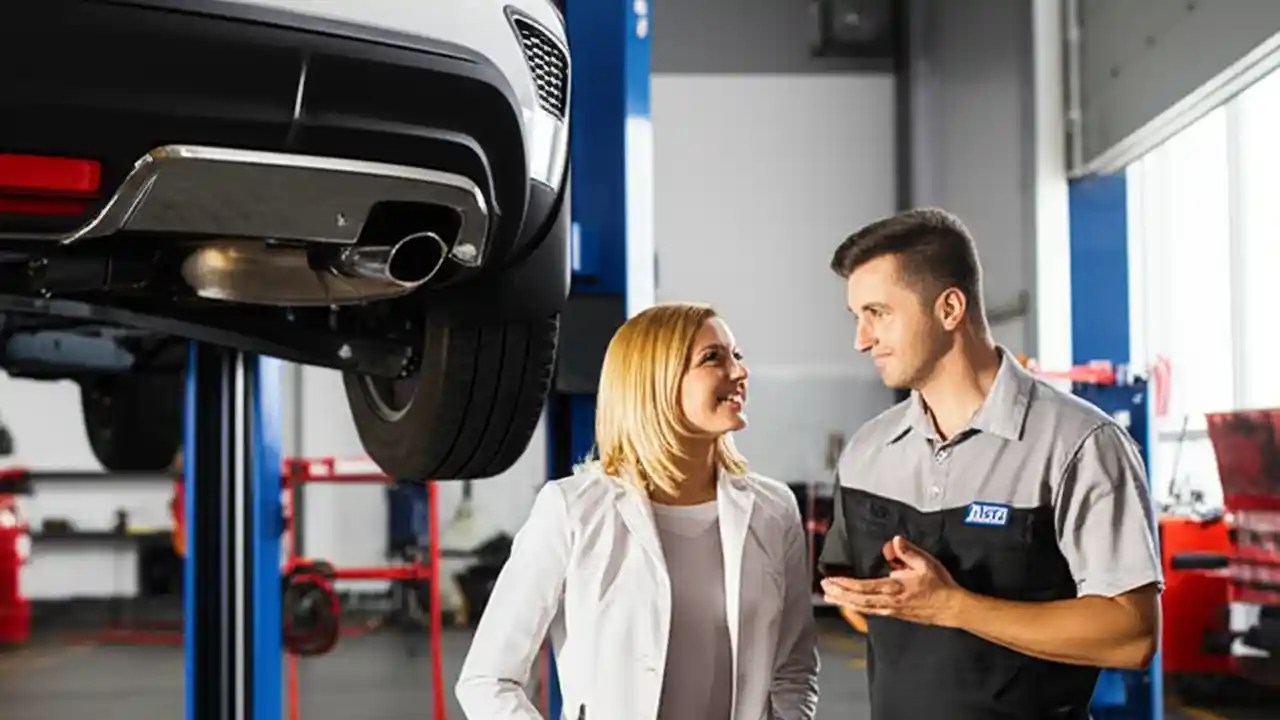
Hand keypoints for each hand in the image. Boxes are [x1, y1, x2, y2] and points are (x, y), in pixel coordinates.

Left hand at [820, 535, 967, 627]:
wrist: (951, 608)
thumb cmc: (940, 586)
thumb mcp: (925, 563)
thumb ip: (907, 552)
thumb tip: (894, 541)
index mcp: (895, 588)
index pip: (864, 587)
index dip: (846, 584)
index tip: (832, 580)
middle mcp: (890, 602)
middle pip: (858, 599)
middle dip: (839, 594)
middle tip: (824, 588)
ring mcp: (891, 610)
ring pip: (862, 607)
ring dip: (845, 602)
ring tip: (830, 597)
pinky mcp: (894, 614)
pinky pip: (871, 611)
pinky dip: (857, 608)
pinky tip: (850, 605)